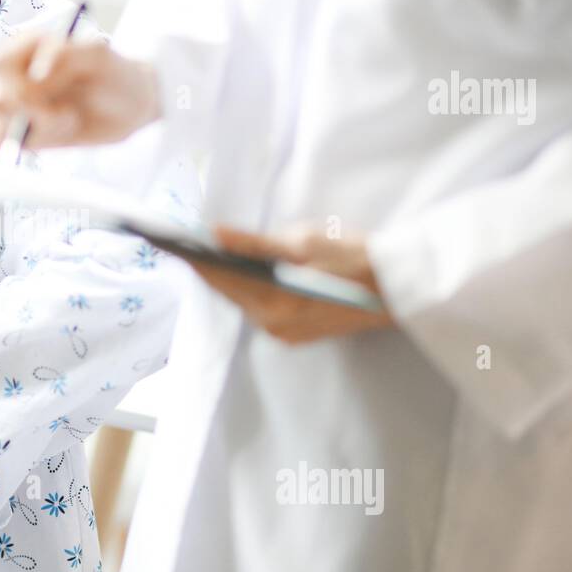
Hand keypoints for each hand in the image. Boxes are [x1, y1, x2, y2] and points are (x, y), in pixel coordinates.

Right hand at [0, 34, 160, 160]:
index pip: (0, 62)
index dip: (17, 78)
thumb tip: (37, 72)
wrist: (135, 106)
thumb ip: (66, 56)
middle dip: (28, 110)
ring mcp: (20, 111)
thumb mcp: (97, 56)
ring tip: (69, 121)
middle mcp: (17, 80)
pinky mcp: (26, 139)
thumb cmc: (116, 73)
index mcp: (28, 50)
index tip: (45, 83)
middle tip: (64, 112)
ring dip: (35, 130)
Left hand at [193, 225, 393, 344]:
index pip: (221, 279)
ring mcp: (285, 335)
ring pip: (244, 302)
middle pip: (229, 293)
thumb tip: (215, 235)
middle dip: (212, 268)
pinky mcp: (295, 335)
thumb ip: (253, 242)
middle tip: (192, 243)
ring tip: (214, 254)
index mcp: (274, 302)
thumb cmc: (353, 256)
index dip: (197, 259)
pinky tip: (246, 272)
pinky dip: (250, 291)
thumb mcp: (302, 240)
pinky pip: (260, 310)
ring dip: (231, 280)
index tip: (174, 242)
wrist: (396, 287)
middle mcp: (274, 326)